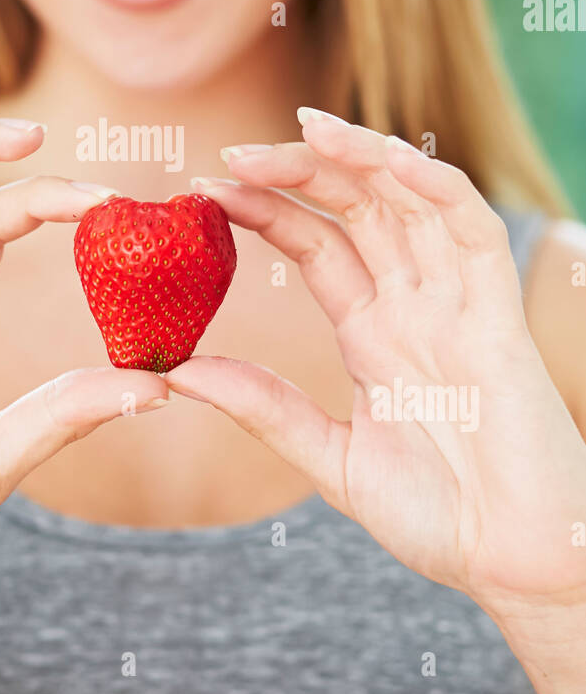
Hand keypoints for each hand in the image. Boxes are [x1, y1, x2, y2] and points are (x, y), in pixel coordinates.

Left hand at [168, 111, 585, 615]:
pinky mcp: (499, 316)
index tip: (206, 189)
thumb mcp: (331, 459)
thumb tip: (179, 372)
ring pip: (410, 200)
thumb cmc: (438, 518)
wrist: (513, 565)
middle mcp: (413, 306)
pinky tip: (385, 157)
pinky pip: (471, 230)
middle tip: (236, 152)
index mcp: (373, 333)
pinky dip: (433, 185)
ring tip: (304, 127)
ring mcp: (457, 305)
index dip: (267, 210)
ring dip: (361, 156)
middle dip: (300, 170)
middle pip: (356, 208)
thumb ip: (266, 410)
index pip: (317, 244)